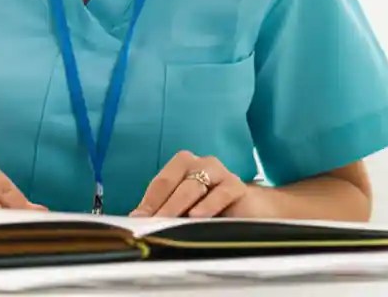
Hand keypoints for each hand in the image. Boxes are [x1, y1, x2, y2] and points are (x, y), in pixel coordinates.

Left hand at [131, 150, 260, 217]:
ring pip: (194, 185)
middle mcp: (199, 163)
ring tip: (167, 220)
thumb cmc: (213, 209)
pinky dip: (209, 204)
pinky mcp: (237, 185)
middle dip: (160, 204)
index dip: (148, 202)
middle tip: (149, 223)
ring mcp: (219, 172)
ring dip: (178, 203)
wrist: (252, 211)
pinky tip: (198, 215)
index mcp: (182, 165)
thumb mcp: (186, 209)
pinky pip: (222, 192)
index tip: (136, 220)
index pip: (160, 183)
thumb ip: (163, 211)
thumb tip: (136, 220)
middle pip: (173, 181)